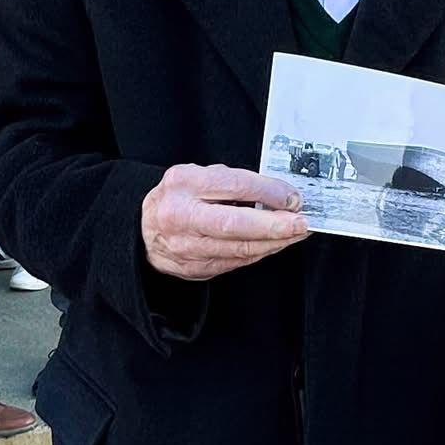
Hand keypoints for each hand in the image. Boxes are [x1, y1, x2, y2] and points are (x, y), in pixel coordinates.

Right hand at [142, 163, 307, 279]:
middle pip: (235, 224)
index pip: (235, 186)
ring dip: (273, 243)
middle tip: (300, 223)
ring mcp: (186, 246)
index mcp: (184, 184)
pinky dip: (258, 253)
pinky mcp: (194, 268)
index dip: (269, 192)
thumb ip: (234, 182)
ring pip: (238, 249)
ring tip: (294, 234)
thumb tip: (279, 195)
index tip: (292, 198)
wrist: (144, 229)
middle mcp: (181, 216)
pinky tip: (273, 245)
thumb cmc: (179, 198)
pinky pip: (234, 262)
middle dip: (274, 226)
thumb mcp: (199, 176)